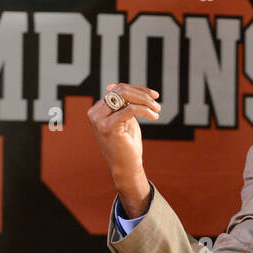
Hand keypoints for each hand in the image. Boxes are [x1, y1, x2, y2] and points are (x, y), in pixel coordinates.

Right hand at [87, 83, 161, 217]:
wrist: (126, 167)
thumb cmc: (127, 145)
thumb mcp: (125, 119)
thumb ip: (122, 103)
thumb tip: (112, 85)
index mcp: (97, 110)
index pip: (117, 89)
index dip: (138, 89)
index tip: (154, 95)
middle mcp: (95, 113)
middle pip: (120, 90)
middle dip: (142, 94)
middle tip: (157, 102)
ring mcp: (99, 120)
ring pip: (125, 97)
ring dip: (145, 101)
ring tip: (157, 109)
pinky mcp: (108, 127)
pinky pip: (130, 109)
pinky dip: (145, 110)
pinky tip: (154, 117)